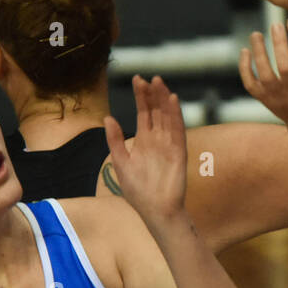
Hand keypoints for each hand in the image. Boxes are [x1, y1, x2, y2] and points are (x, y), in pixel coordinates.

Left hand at [104, 75, 187, 224]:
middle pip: (156, 110)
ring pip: (167, 116)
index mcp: (144, 140)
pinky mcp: (178, 151)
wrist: (155, 210)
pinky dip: (175, 114)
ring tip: (159, 82)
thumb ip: (115, 141)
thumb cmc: (138, 191)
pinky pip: (178, 129)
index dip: (141, 96)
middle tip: (147, 78)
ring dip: (163, 99)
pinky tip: (171, 100)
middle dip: (152, 94)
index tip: (138, 79)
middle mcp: (158, 139)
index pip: (144, 113)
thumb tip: (108, 118)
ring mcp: (169, 143)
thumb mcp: (120, 163)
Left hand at [239, 18, 287, 129]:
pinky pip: (250, 84)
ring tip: (256, 34)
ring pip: (265, 74)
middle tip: (276, 25)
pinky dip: (245, 68)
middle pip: (284, 66)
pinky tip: (245, 50)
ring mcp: (278, 98)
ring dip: (259, 53)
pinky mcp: (265, 100)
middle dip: (279, 43)